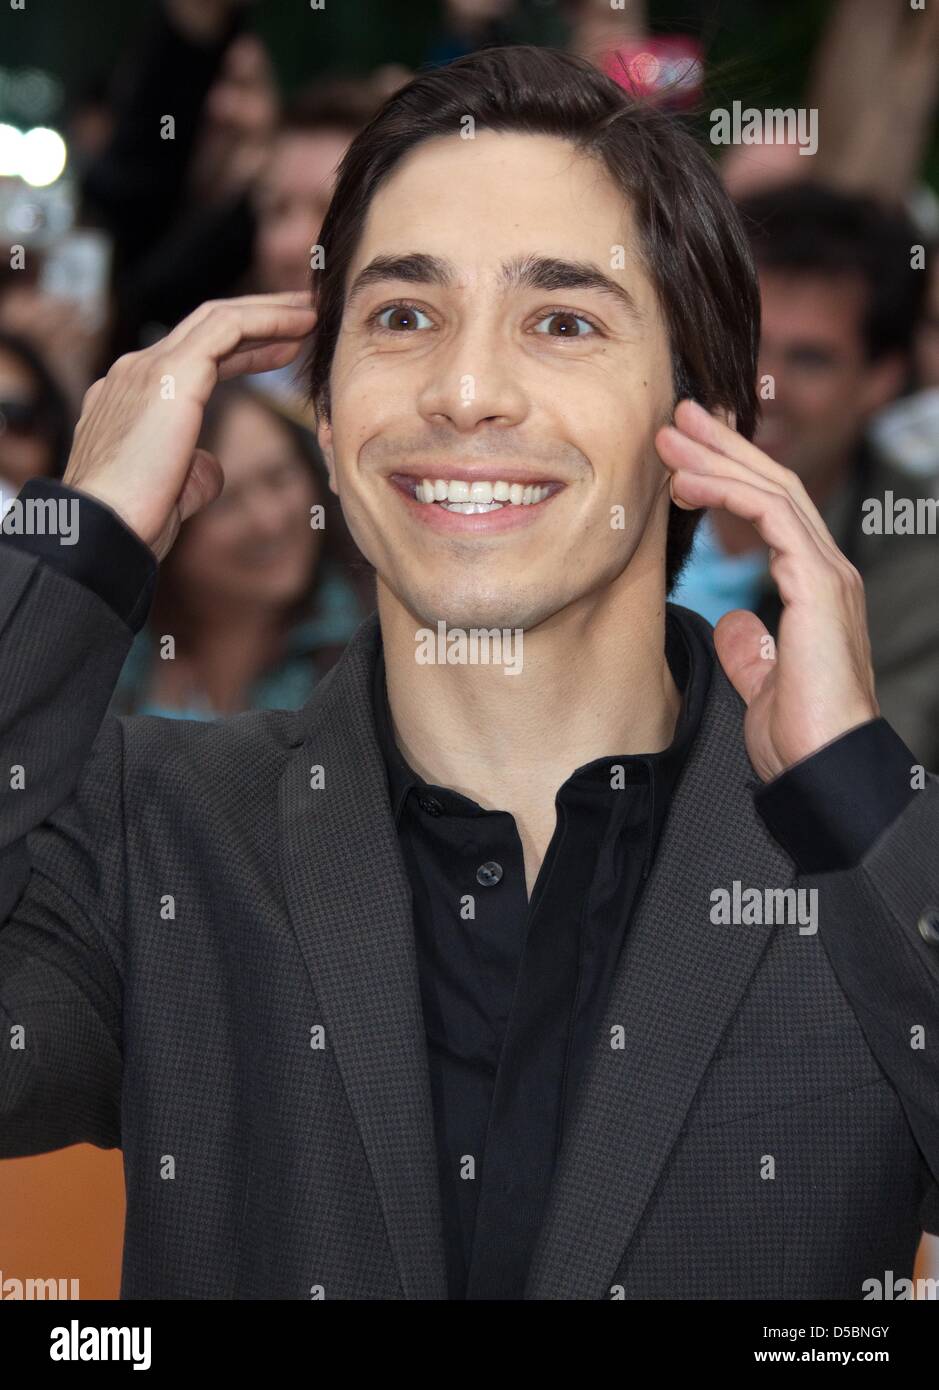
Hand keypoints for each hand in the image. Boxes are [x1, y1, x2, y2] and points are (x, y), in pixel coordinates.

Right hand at [63, 293, 315, 560]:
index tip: (283, 350)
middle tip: (304, 315)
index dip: (242, 351)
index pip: (193, 359)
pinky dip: (267, 320)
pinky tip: (300, 325)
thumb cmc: (135, 520)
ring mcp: (149, 368)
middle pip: (205, 329)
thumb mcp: (173, 489)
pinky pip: (227, 328)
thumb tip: (212, 466)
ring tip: (311, 313)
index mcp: (131, 398)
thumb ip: (194, 470)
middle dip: (258, 318)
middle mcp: (136, 373)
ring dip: (269, 312)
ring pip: (217, 318)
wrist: (104, 527)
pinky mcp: (172, 372)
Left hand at [655, 399, 878, 782]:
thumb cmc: (799, 734)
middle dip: (722, 447)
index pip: (772, 513)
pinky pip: (772, 516)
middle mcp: (825, 569)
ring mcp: (827, 572)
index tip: (684, 459)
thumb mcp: (763, 682)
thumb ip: (752, 649)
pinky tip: (690, 481)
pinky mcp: (819, 583)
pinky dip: (728, 491)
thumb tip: (734, 624)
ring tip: (671, 436)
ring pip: (772, 489)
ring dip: (718, 457)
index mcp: (814, 587)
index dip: (729, 477)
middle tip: (676, 418)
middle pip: (773, 485)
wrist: (824, 765)